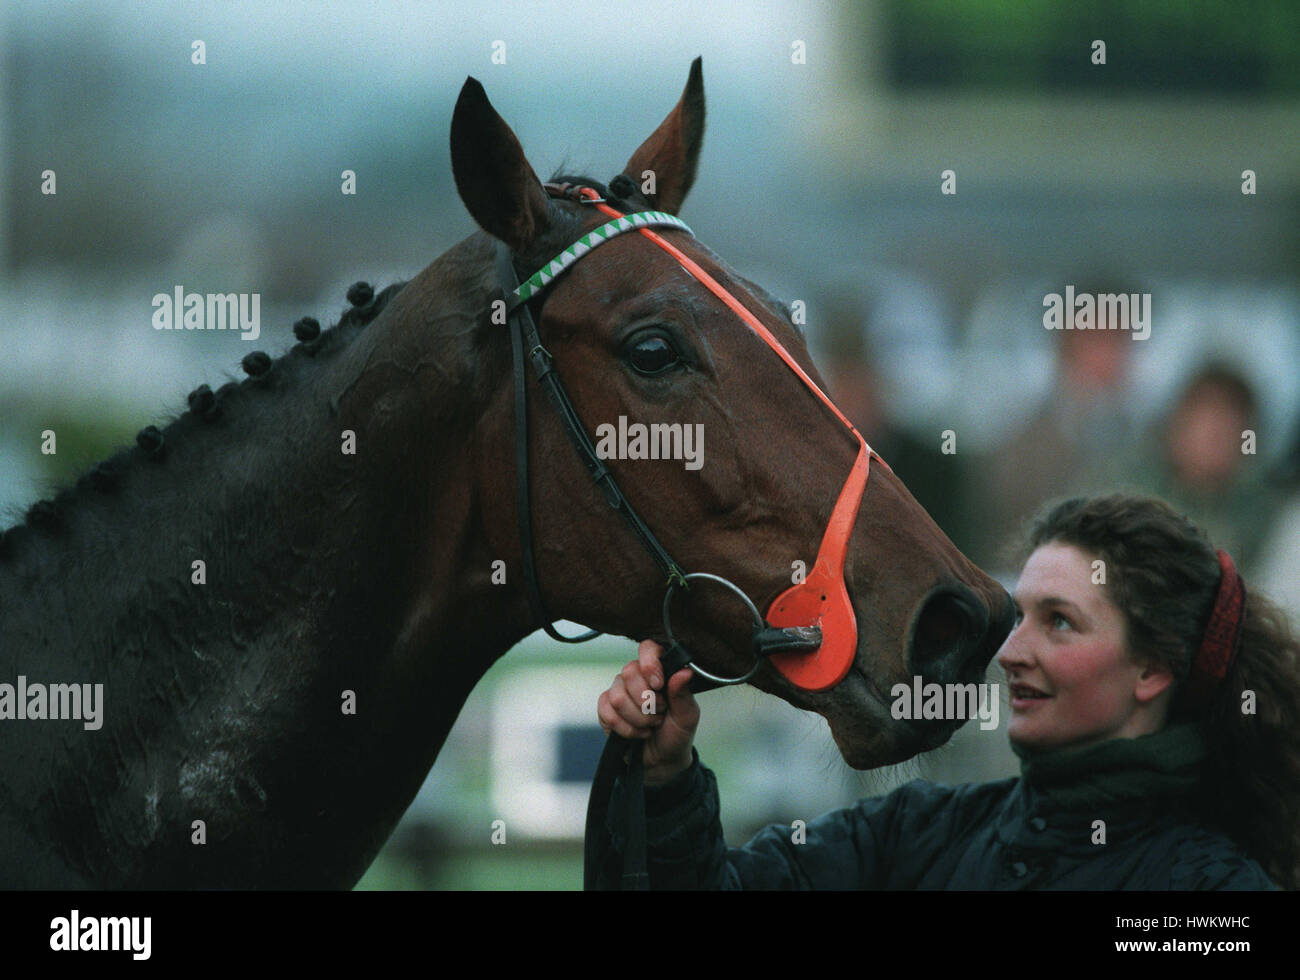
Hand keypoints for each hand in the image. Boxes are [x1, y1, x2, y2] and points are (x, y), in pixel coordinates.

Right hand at [596, 638, 699, 784]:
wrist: (662, 761)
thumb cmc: (676, 734)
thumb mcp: (687, 716)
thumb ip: (683, 693)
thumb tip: (684, 671)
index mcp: (658, 670)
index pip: (648, 648)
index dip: (649, 664)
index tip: (658, 685)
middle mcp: (637, 677)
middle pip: (629, 672)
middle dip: (646, 701)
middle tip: (659, 713)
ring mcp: (619, 691)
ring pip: (617, 695)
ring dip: (638, 718)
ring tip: (650, 726)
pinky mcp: (605, 709)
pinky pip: (606, 711)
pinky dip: (625, 728)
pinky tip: (637, 733)